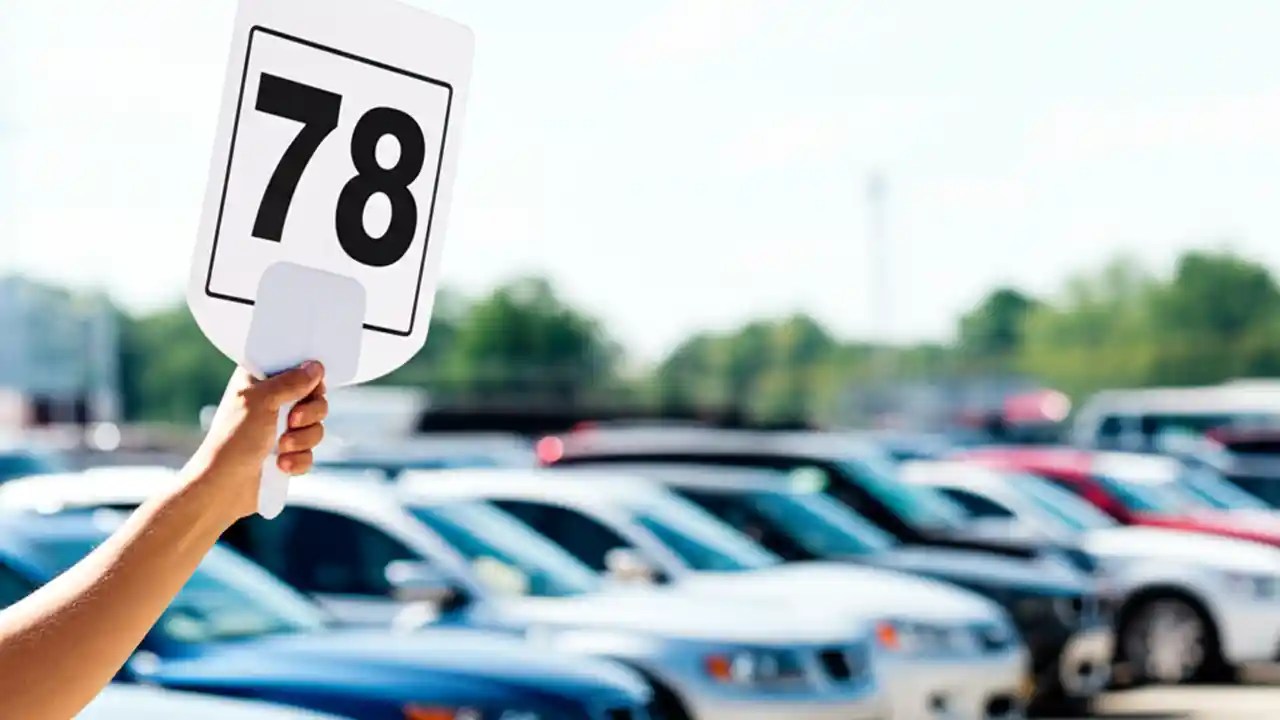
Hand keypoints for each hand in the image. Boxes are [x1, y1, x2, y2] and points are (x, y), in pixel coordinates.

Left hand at [185, 361, 328, 520]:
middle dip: (310, 414)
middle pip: (316, 399)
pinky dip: (299, 460)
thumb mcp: (261, 401)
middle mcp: (272, 403)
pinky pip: (311, 453)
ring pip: (316, 427)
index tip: (307, 389)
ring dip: (303, 439)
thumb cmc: (234, 439)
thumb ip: (291, 382)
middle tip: (292, 422)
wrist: (223, 486)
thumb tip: (316, 367)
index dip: (309, 379)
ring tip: (281, 448)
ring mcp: (281, 430)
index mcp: (260, 382)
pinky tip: (281, 465)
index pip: (297, 369)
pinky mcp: (287, 455)